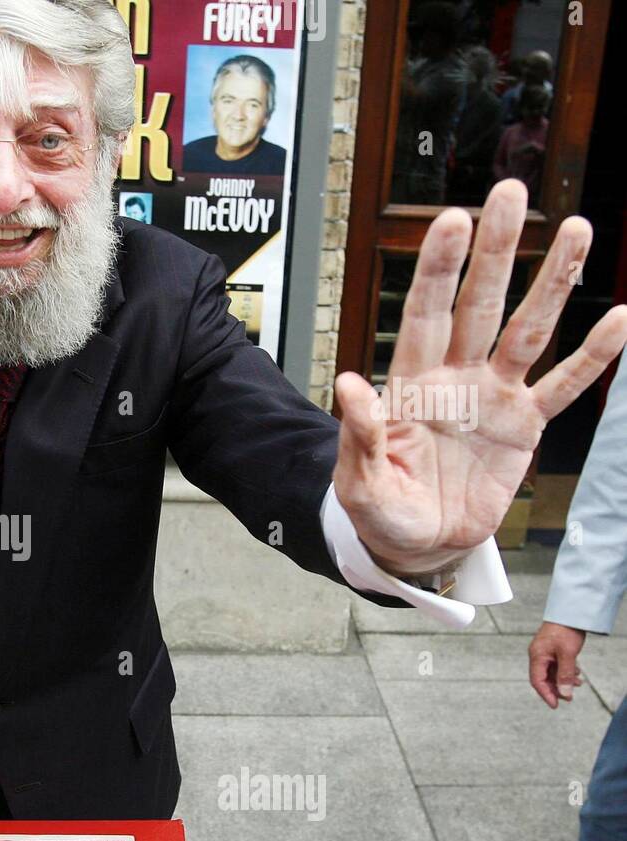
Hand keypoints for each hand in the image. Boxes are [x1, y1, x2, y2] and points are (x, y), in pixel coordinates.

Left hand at [333, 180, 626, 576]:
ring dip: (552, 282)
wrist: (418, 542)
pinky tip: (619, 319)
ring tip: (578, 228)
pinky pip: (563, 387)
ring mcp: (492, 396)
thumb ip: (359, 435)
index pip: (423, 315)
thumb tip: (345, 384)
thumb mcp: (360, 481)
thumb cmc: (381, 509)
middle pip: (478, 305)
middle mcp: (454, 377)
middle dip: (495, 251)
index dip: (438, 270)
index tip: (451, 221)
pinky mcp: (523, 426)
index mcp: (409, 383)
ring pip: (527, 330)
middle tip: (510, 193)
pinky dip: (593, 358)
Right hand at [529, 620, 585, 708]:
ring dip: (563, 681)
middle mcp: (538, 655)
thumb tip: (564, 694)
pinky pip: (556, 665)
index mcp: (537, 656)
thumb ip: (565, 675)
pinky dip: (565, 672)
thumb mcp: (568, 655)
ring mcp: (545, 652)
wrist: (571, 613)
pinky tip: (576, 674)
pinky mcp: (552, 649)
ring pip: (551, 672)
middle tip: (568, 698)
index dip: (546, 694)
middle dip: (556, 689)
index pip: (537, 681)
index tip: (555, 705)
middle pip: (543, 678)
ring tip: (576, 685)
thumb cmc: (566, 630)